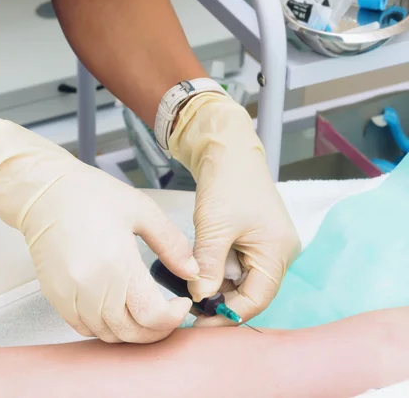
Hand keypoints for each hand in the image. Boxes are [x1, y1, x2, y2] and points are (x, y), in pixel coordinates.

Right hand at [0, 119, 199, 343]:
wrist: (44, 193)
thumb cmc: (90, 195)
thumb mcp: (142, 210)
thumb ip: (171, 243)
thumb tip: (192, 271)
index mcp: (118, 264)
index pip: (152, 316)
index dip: (173, 318)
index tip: (180, 306)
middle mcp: (93, 287)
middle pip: (131, 332)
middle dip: (156, 330)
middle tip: (168, 315)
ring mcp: (71, 295)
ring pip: (108, 335)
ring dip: (131, 331)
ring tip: (143, 313)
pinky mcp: (57, 297)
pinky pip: (84, 329)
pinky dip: (105, 328)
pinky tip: (116, 311)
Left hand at [169, 89, 300, 325]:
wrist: (227, 149)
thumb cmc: (226, 183)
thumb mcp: (214, 228)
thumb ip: (208, 266)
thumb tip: (200, 298)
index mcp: (278, 252)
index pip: (257, 298)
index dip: (229, 313)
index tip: (200, 321)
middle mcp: (278, 253)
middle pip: (251, 291)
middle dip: (222, 300)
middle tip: (192, 307)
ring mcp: (267, 245)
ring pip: (242, 279)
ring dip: (218, 284)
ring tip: (192, 287)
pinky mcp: (253, 238)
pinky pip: (237, 264)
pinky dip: (219, 269)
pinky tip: (201, 270)